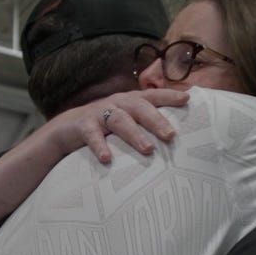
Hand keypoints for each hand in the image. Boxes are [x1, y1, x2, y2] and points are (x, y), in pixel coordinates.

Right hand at [44, 89, 189, 164]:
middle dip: (156, 120)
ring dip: (134, 135)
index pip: (152, 95)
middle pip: (139, 107)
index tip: (187, 100)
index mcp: (131, 101)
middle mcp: (118, 103)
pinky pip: (92, 135)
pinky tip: (107, 159)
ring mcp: (100, 113)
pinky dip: (100, 146)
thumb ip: (146, 124)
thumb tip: (177, 138)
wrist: (68, 127)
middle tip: (171, 136)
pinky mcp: (84, 126)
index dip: (169, 96)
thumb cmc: (107, 127)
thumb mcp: (127, 120)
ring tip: (148, 150)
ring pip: (120, 120)